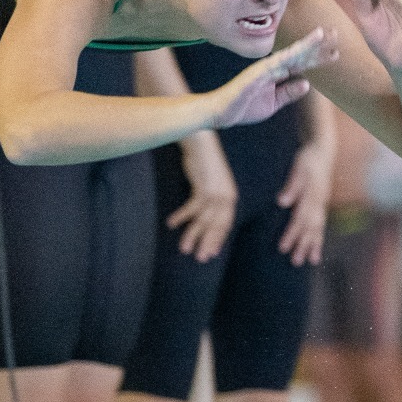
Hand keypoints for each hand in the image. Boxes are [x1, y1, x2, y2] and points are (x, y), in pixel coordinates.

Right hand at [168, 138, 237, 262]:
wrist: (202, 143)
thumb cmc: (204, 163)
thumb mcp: (211, 183)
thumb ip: (210, 198)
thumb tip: (203, 214)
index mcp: (230, 197)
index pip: (225, 224)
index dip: (217, 239)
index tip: (211, 252)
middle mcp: (226, 197)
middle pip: (217, 226)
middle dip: (208, 243)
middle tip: (200, 258)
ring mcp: (216, 193)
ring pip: (204, 220)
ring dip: (193, 235)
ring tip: (184, 248)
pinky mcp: (204, 188)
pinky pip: (192, 208)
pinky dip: (182, 217)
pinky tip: (171, 223)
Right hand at [211, 27, 337, 129]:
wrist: (221, 113)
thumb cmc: (244, 106)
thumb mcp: (273, 102)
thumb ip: (289, 92)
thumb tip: (307, 83)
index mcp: (277, 74)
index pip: (302, 63)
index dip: (318, 57)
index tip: (336, 52)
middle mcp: (273, 67)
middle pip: (299, 54)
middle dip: (318, 46)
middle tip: (336, 33)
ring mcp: (265, 68)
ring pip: (289, 54)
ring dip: (306, 45)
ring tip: (322, 34)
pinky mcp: (256, 73)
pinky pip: (275, 63)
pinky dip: (287, 55)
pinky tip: (300, 49)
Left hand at [276, 142, 332, 265]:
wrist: (322, 150)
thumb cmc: (307, 158)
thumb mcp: (298, 167)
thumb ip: (292, 185)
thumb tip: (281, 202)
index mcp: (311, 195)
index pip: (299, 219)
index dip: (291, 234)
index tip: (282, 248)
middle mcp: (319, 202)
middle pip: (310, 228)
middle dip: (303, 245)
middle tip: (295, 262)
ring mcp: (322, 204)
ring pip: (318, 228)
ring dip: (314, 245)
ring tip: (311, 262)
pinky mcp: (322, 204)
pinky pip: (322, 224)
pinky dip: (319, 238)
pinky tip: (316, 249)